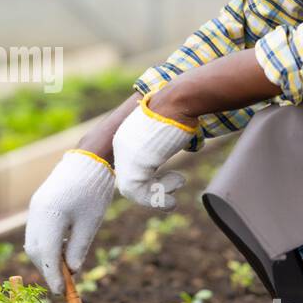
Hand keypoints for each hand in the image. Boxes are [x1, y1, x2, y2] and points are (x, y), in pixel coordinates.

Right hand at [23, 150, 114, 293]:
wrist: (88, 160)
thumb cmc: (93, 191)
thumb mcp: (90, 223)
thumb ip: (78, 248)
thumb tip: (72, 270)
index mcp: (50, 217)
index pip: (46, 255)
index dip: (52, 276)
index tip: (61, 291)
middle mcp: (37, 213)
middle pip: (34, 250)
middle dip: (47, 268)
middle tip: (63, 282)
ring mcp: (35, 208)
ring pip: (32, 242)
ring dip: (45, 257)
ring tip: (63, 267)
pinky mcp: (38, 204)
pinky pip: (35, 231)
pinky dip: (44, 245)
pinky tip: (60, 249)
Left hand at [111, 94, 194, 209]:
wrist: (178, 100)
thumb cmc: (180, 111)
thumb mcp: (164, 131)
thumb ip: (160, 145)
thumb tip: (178, 151)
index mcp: (127, 137)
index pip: (129, 168)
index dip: (149, 181)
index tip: (168, 182)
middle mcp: (122, 146)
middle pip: (128, 180)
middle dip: (151, 192)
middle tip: (171, 197)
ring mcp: (126, 155)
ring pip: (132, 189)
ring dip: (155, 198)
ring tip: (172, 201)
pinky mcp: (135, 163)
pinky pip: (139, 192)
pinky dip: (156, 200)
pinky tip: (172, 200)